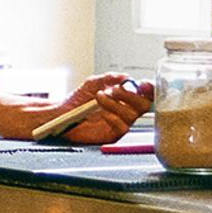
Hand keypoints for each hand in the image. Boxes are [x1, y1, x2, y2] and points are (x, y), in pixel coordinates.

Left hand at [36, 72, 153, 145]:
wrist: (62, 114)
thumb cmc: (78, 100)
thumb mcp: (92, 83)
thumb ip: (109, 78)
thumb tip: (125, 77)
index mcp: (125, 98)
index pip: (145, 94)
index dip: (149, 90)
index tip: (143, 85)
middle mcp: (125, 110)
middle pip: (144, 106)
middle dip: (131, 96)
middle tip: (115, 90)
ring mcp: (120, 123)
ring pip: (132, 115)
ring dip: (115, 104)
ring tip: (100, 97)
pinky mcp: (113, 135)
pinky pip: (122, 127)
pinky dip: (113, 117)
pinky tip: (102, 112)